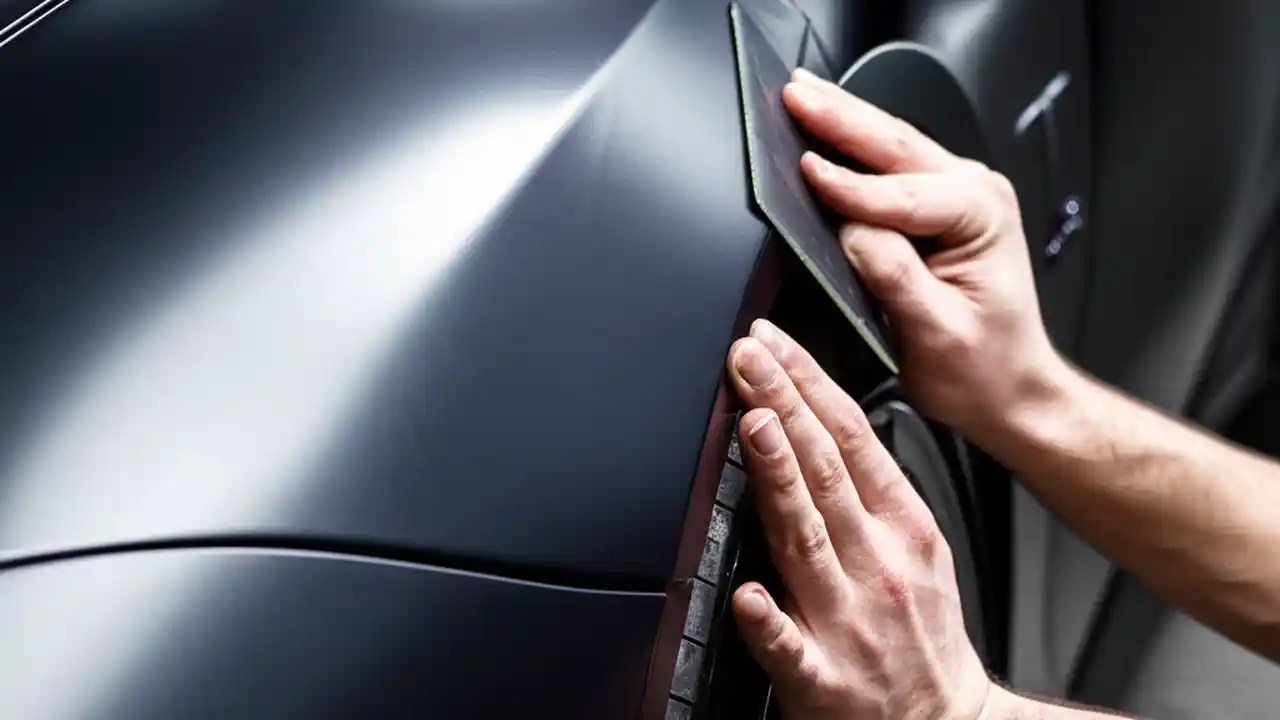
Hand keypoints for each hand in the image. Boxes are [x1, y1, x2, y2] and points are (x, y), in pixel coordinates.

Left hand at [726, 319, 991, 719]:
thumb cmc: (920, 630)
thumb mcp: (915, 544)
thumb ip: (870, 489)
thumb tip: (822, 423)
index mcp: (902, 526)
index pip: (853, 437)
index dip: (810, 385)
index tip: (776, 345)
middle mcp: (877, 564)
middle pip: (824, 470)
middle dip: (783, 404)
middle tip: (748, 356)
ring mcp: (847, 620)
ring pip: (805, 536)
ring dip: (777, 478)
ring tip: (754, 426)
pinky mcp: (820, 677)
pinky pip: (786, 646)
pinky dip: (767, 619)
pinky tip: (746, 593)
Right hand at [782, 68, 1068, 439]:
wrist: (1007, 387)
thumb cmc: (982, 367)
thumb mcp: (935, 332)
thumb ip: (894, 276)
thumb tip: (851, 232)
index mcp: (981, 216)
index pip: (902, 193)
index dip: (849, 185)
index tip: (805, 171)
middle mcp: (974, 192)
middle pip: (895, 145)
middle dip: (840, 118)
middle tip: (794, 94)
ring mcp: (955, 193)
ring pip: (890, 144)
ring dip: (843, 119)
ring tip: (801, 95)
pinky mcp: (933, 203)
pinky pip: (888, 164)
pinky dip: (852, 143)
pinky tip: (826, 126)